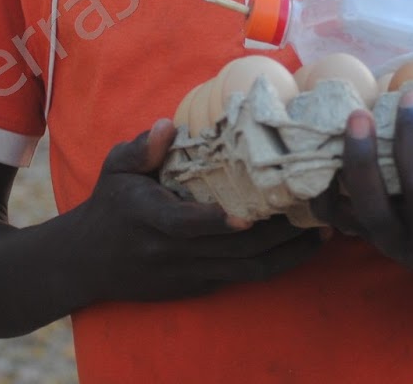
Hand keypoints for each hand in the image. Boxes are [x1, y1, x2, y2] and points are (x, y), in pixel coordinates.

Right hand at [73, 118, 322, 302]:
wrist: (88, 262)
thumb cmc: (110, 205)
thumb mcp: (115, 168)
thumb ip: (142, 149)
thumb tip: (167, 126)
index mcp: (150, 219)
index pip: (185, 225)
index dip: (216, 222)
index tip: (248, 214)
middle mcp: (172, 253)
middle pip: (231, 251)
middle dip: (276, 233)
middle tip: (314, 207)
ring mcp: (189, 274)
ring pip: (245, 270)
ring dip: (287, 252)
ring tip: (324, 230)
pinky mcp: (199, 286)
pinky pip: (243, 278)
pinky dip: (275, 264)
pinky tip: (303, 247)